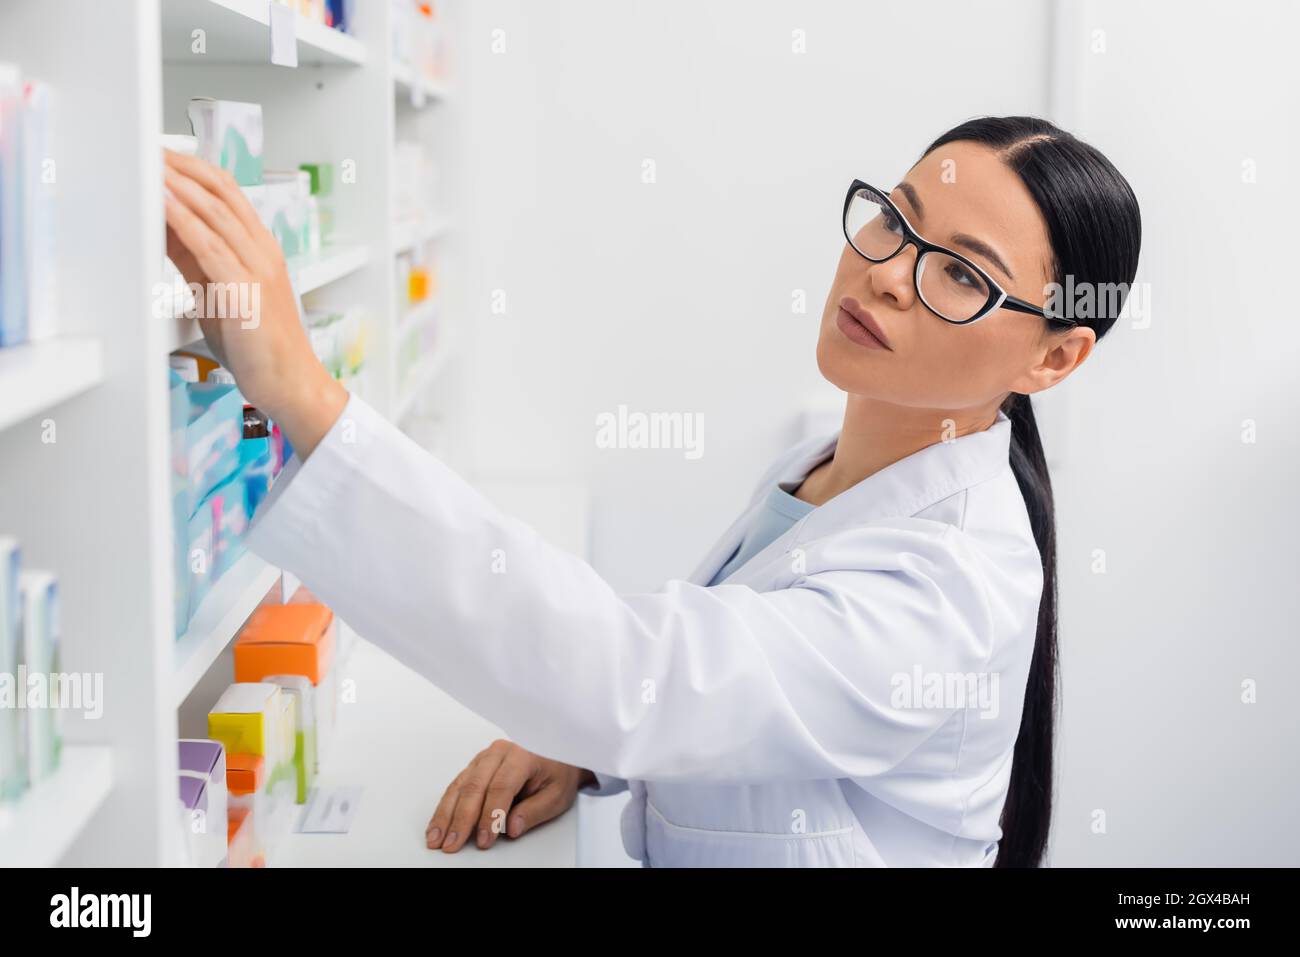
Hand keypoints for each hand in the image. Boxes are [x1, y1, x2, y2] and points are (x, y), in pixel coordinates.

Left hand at [162, 149, 346, 458]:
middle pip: (221, 191)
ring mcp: (258, 270)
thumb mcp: (221, 294)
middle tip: (147, 148)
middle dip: (180, 165)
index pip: (228, 192)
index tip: (160, 155)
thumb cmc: (257, 345)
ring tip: (147, 164)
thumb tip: (163, 229)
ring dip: (176, 185)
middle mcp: (264, 252)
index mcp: (262, 250)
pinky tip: (161, 205)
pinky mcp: (246, 292)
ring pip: (214, 212)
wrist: (291, 384)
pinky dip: (182, 221)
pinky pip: (210, 247)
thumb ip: (197, 261)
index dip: (193, 167)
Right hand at [426, 740, 593, 852]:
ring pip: (460, 786)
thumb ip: (534, 811)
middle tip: (453, 843)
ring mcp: (485, 758)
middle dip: (461, 819)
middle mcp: (499, 753)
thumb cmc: (558, 773)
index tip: (484, 839)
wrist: (557, 755)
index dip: (490, 816)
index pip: (501, 787)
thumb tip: (512, 827)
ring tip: (437, 838)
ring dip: (446, 814)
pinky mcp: (476, 766)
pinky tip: (439, 824)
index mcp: (522, 755)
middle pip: (475, 786)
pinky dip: (446, 807)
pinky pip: (457, 785)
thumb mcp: (557, 796)